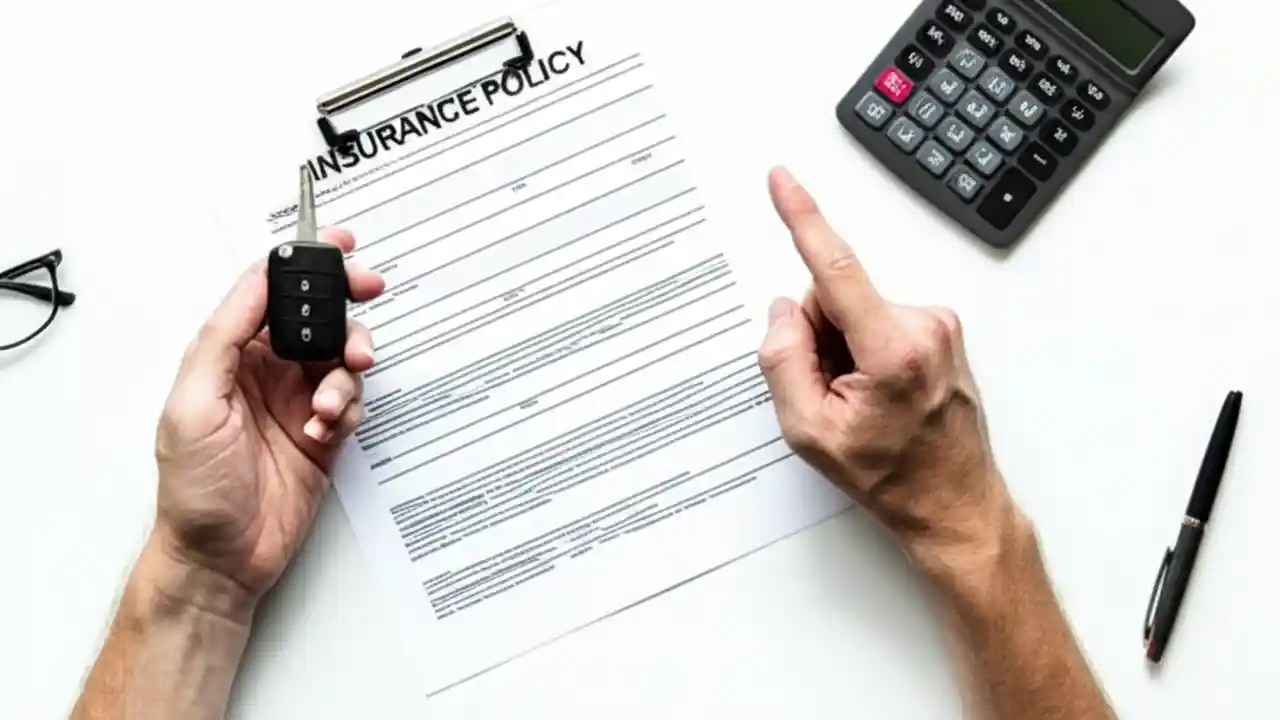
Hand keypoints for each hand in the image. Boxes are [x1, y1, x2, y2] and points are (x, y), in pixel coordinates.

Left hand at [151, 228, 384, 612]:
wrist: (221, 558)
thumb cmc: (195, 489)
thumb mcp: (194, 402)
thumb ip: (225, 336)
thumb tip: (257, 281)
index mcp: (229, 356)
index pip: (271, 293)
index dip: (306, 266)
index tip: (340, 248)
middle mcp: (266, 373)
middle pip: (318, 320)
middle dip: (346, 308)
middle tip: (369, 295)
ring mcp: (297, 402)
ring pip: (342, 360)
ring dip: (346, 370)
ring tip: (328, 402)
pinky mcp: (324, 434)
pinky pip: (351, 402)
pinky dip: (347, 410)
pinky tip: (324, 432)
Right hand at [757, 168, 1020, 569]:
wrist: (953, 504)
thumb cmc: (892, 477)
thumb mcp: (810, 433)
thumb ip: (783, 362)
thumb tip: (784, 311)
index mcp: (892, 350)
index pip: (836, 269)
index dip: (803, 219)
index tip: (783, 182)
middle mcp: (924, 327)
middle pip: (834, 298)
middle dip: (819, 339)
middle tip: (834, 395)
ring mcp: (938, 327)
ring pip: (854, 311)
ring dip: (844, 351)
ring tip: (863, 401)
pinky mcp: (941, 331)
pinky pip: (878, 321)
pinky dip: (865, 352)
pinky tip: (879, 394)